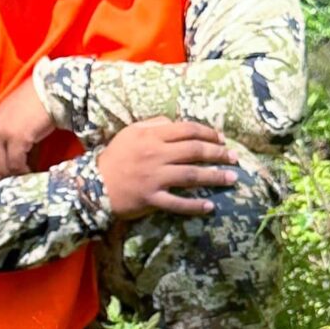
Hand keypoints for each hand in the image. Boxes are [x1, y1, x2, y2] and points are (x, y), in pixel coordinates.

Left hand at [0, 78, 62, 177]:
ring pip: (3, 166)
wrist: (50, 89)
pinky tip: (32, 175)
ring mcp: (4, 133)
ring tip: (25, 182)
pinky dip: (23, 173)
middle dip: (3, 178)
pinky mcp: (17, 138)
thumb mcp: (20, 118)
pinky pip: (16, 164)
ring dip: (14, 177)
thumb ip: (14, 136)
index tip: (5, 181)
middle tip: (14, 188)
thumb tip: (19, 161)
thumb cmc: (39, 101)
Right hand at [94, 118, 238, 220]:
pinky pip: (177, 203)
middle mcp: (156, 155)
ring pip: (191, 175)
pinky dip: (194, 206)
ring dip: (214, 177)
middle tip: (235, 158)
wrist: (94, 184)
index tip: (222, 139)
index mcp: (152, 136)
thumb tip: (175, 121)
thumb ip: (154, 124)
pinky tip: (210, 207)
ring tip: (231, 179)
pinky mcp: (151, 198)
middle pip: (195, 151)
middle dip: (218, 154)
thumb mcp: (131, 132)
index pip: (188, 130)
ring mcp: (154, 178)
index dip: (208, 133)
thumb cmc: (115, 157)